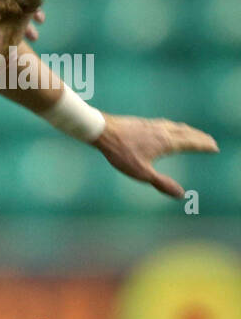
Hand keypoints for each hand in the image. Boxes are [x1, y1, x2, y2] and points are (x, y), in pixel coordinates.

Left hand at [94, 115, 217, 197]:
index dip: (204, 146)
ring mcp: (154, 125)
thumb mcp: (142, 173)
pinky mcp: (144, 123)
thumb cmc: (121, 153)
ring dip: (189, 131)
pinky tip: (168, 128)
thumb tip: (181, 195)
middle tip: (210, 142)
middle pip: (188, 133)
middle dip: (200, 138)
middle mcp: (164, 131)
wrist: (104, 131)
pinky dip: (175, 127)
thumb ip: (161, 183)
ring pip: (177, 127)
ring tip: (194, 134)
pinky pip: (166, 124)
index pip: (192, 143)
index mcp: (167, 142)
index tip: (214, 148)